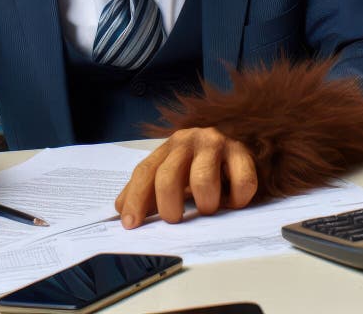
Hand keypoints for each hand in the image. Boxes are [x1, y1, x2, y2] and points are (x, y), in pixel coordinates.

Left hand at [115, 127, 257, 227]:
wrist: (237, 138)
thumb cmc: (198, 164)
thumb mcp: (171, 173)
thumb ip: (147, 190)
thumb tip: (121, 211)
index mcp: (167, 148)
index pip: (145, 172)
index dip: (136, 199)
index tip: (131, 224)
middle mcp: (188, 141)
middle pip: (168, 176)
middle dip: (169, 206)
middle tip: (175, 220)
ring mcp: (215, 144)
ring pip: (202, 180)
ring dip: (205, 204)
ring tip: (207, 209)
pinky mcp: (241, 152)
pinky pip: (240, 183)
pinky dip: (236, 200)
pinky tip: (232, 201)